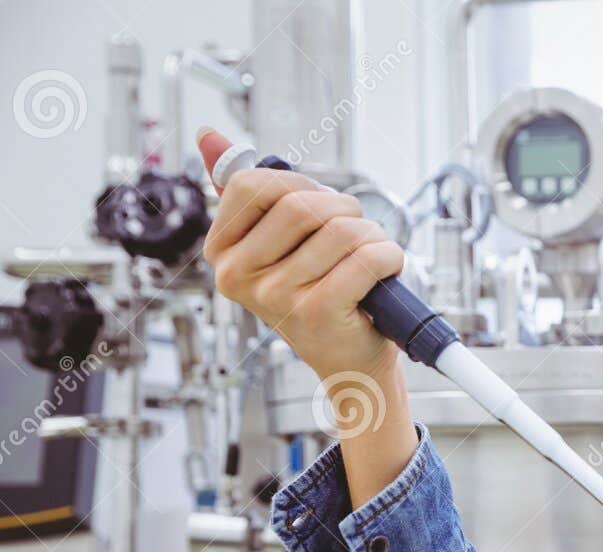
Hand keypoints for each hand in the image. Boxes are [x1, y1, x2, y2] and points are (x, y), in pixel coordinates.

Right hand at [197, 127, 401, 385]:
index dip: (299, 185)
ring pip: (340, 230)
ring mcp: (276, 298)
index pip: (252, 185)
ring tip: (371, 256)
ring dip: (372, 234)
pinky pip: (367, 258)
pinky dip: (389, 255)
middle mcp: (239, 278)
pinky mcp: (318, 312)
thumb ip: (245, 192)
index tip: (318, 207)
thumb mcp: (278, 243)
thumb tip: (209, 135)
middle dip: (342, 207)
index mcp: (221, 254)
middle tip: (356, 231)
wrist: (350, 361)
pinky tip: (387, 269)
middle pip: (300, 205)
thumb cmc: (319, 293)